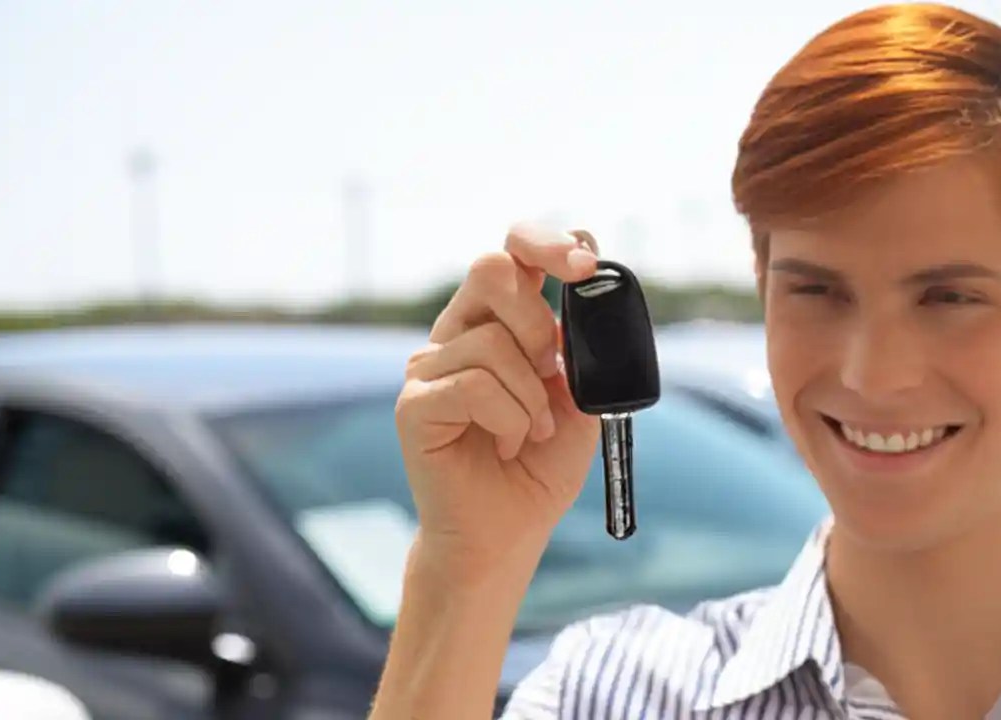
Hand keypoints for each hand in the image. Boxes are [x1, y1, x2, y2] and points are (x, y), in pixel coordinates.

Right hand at [395, 222, 601, 576]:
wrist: (506, 535)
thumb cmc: (539, 466)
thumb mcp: (579, 400)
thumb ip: (580, 349)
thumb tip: (583, 297)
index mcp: (498, 321)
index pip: (513, 252)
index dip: (548, 243)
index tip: (585, 262)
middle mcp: (458, 333)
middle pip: (492, 270)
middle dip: (537, 319)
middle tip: (553, 370)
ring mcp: (430, 366)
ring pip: (493, 343)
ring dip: (532, 396)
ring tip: (530, 432)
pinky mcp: (414, 404)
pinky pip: (475, 386)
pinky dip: (509, 419)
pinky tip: (505, 444)